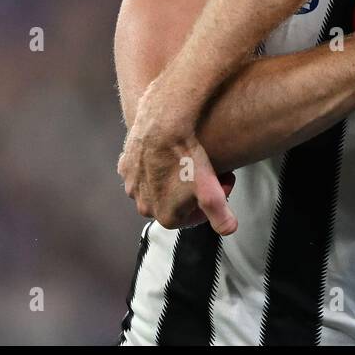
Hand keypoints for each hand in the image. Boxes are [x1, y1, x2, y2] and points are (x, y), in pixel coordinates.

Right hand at [117, 75, 237, 233]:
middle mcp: (144, 206)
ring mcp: (132, 186)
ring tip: (191, 162)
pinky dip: (156, 166)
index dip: (214, 200)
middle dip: (194, 191)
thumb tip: (229, 229)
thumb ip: (220, 216)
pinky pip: (144, 171)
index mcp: (165, 217)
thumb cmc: (186, 159)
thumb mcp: (210, 191)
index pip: (196, 216)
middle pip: (177, 202)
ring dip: (176, 178)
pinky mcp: (126, 167)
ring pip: (160, 187)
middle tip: (210, 171)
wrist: (162, 126)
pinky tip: (171, 153)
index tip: (223, 182)